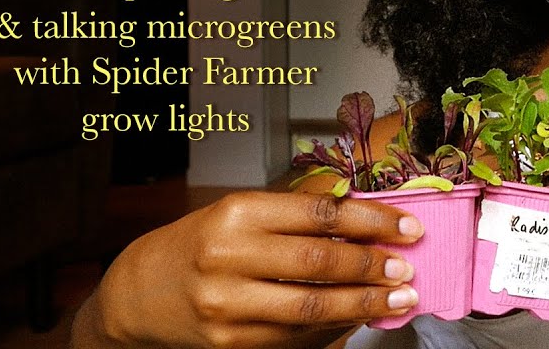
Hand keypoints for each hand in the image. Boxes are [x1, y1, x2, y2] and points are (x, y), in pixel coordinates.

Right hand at [75, 191, 424, 347]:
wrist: (141, 293)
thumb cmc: (200, 243)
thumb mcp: (243, 212)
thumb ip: (301, 214)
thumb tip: (368, 219)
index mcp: (238, 213)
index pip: (321, 214)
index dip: (373, 220)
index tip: (407, 227)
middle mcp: (229, 256)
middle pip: (319, 262)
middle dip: (372, 266)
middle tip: (406, 267)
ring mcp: (227, 305)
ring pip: (312, 308)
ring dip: (363, 304)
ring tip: (397, 298)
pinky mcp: (229, 342)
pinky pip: (294, 337)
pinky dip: (333, 329)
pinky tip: (356, 318)